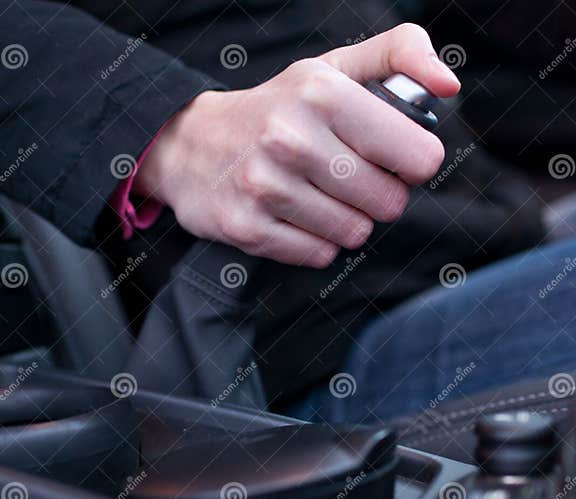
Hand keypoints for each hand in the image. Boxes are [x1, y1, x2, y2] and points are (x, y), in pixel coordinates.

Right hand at [135, 23, 459, 267]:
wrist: (191, 145)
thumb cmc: (278, 108)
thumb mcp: (334, 68)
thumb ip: (400, 56)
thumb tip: (448, 86)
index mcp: (324, 93)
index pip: (419, 157)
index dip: (412, 163)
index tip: (391, 157)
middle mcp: (292, 139)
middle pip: (389, 203)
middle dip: (379, 197)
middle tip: (350, 180)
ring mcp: (266, 187)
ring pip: (354, 234)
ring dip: (346, 222)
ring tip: (319, 197)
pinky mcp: (248, 228)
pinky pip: (319, 256)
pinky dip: (316, 243)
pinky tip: (296, 217)